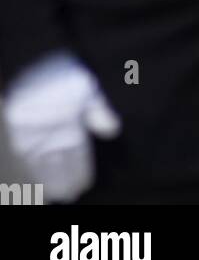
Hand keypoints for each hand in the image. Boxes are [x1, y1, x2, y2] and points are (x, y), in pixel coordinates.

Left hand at [4, 51, 121, 202]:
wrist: (34, 63)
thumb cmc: (63, 75)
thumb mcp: (88, 90)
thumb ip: (99, 111)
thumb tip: (113, 129)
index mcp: (75, 122)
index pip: (81, 152)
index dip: (83, 168)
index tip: (86, 183)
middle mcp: (58, 133)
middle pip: (66, 162)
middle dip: (70, 176)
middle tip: (75, 194)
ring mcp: (41, 137)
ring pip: (50, 165)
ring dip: (57, 180)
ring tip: (64, 195)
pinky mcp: (24, 139)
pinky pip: (33, 163)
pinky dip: (40, 175)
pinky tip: (46, 186)